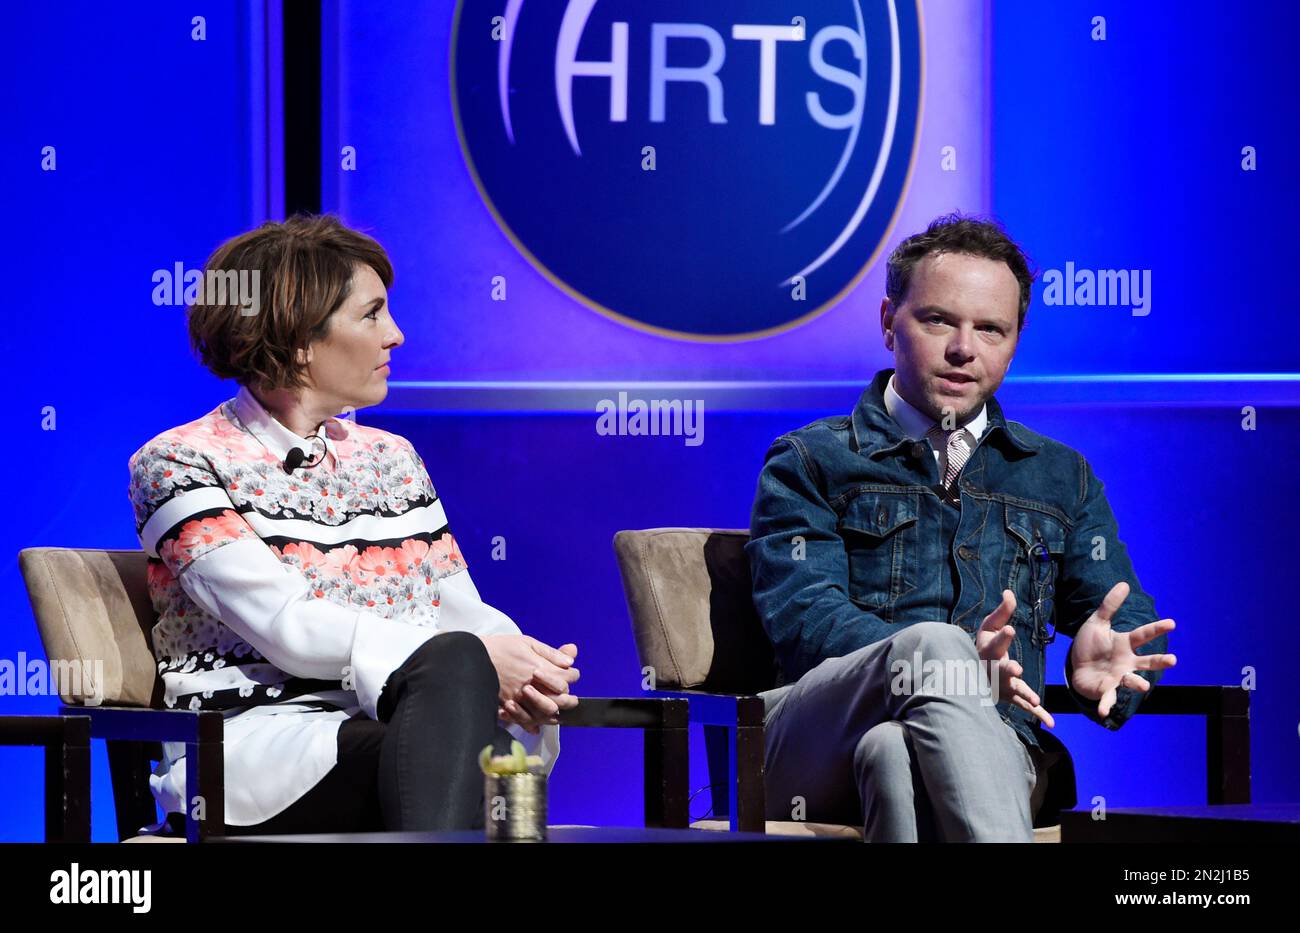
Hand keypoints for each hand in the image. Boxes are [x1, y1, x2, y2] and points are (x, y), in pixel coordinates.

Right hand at [489, 639, 579, 734]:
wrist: (474, 657)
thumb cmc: (501, 647)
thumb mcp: (527, 642)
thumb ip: (550, 653)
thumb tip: (570, 661)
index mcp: (538, 666)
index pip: (566, 677)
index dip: (572, 676)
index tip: (571, 674)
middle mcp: (531, 684)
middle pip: (559, 698)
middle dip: (569, 699)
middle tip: (571, 699)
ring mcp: (520, 696)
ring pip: (544, 711)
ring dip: (553, 712)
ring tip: (556, 711)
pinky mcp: (508, 705)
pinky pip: (524, 720)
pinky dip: (532, 724)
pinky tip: (536, 725)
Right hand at [976, 590, 1054, 727]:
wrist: (971, 673)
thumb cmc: (983, 645)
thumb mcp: (989, 626)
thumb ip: (1002, 611)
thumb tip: (1009, 592)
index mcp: (989, 649)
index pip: (996, 641)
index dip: (1002, 636)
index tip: (1009, 628)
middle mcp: (994, 669)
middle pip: (1001, 669)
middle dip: (1009, 669)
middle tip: (1016, 668)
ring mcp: (1003, 685)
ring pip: (1014, 689)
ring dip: (1024, 694)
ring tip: (1035, 699)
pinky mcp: (1012, 696)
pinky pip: (1026, 706)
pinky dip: (1038, 714)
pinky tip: (1051, 723)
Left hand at [1070, 582, 1175, 717]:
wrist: (1077, 667)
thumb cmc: (1091, 645)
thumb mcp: (1097, 623)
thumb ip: (1109, 605)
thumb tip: (1124, 584)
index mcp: (1126, 644)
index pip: (1143, 635)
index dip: (1157, 629)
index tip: (1172, 623)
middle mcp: (1127, 662)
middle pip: (1148, 662)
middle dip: (1160, 661)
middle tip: (1173, 660)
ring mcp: (1118, 677)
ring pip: (1132, 681)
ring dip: (1138, 683)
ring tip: (1142, 684)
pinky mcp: (1106, 690)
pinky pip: (1108, 698)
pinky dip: (1106, 705)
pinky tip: (1103, 712)